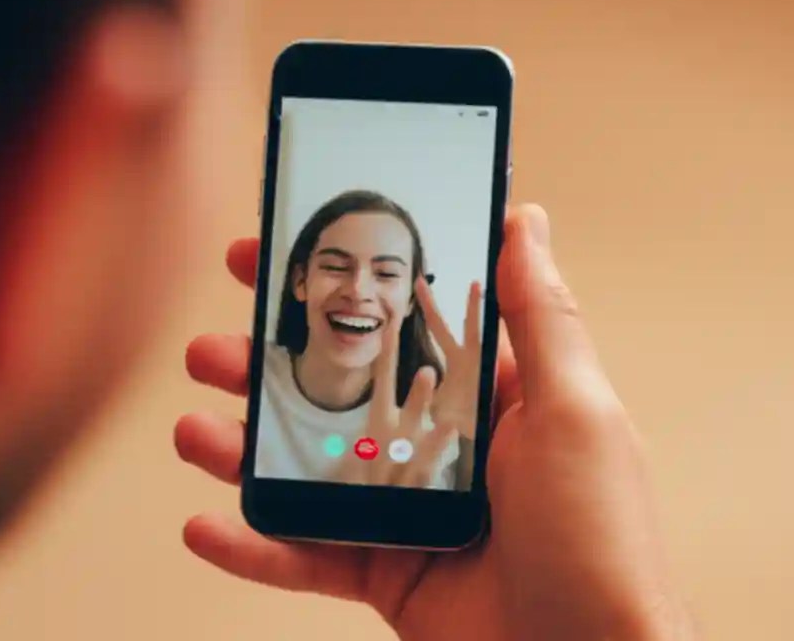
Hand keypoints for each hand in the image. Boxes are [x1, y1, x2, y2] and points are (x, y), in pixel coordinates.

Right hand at [176, 204, 693, 640]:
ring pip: (306, 472)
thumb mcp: (574, 412)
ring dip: (241, 452)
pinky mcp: (385, 575)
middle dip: (266, 370)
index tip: (276, 257)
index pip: (399, 328)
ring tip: (193, 431)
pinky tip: (207, 526)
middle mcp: (439, 448)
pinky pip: (305, 556)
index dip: (335, 296)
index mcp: (485, 399)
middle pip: (334, 397)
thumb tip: (524, 219)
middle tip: (210, 347)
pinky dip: (253, 547)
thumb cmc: (601, 537)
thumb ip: (540, 318)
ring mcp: (406, 512)